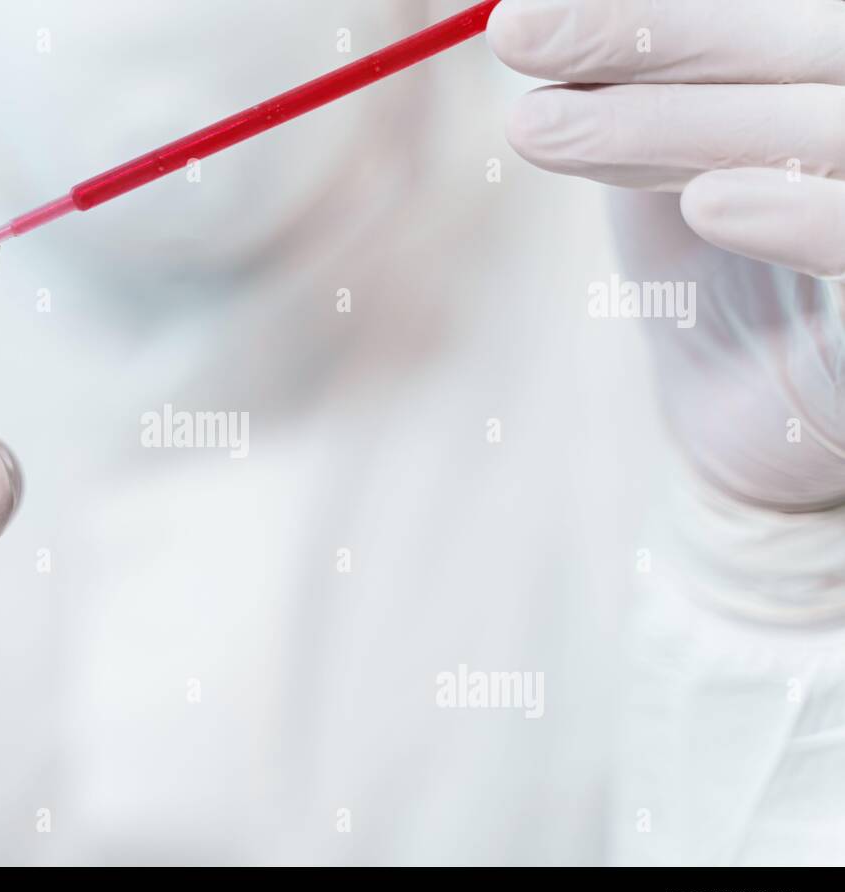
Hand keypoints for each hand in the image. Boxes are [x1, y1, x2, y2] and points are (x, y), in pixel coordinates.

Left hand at [490, 0, 844, 509]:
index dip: (656, 7)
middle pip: (807, 37)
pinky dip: (800, 216)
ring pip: (826, 128)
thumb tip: (538, 14)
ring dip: (674, 121)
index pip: (776, 12)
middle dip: (653, 33)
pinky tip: (706, 202)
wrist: (754, 415)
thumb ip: (637, 86)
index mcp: (837, 73)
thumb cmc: (716, 273)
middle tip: (515, 31)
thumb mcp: (665, 162)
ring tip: (537, 125)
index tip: (526, 10)